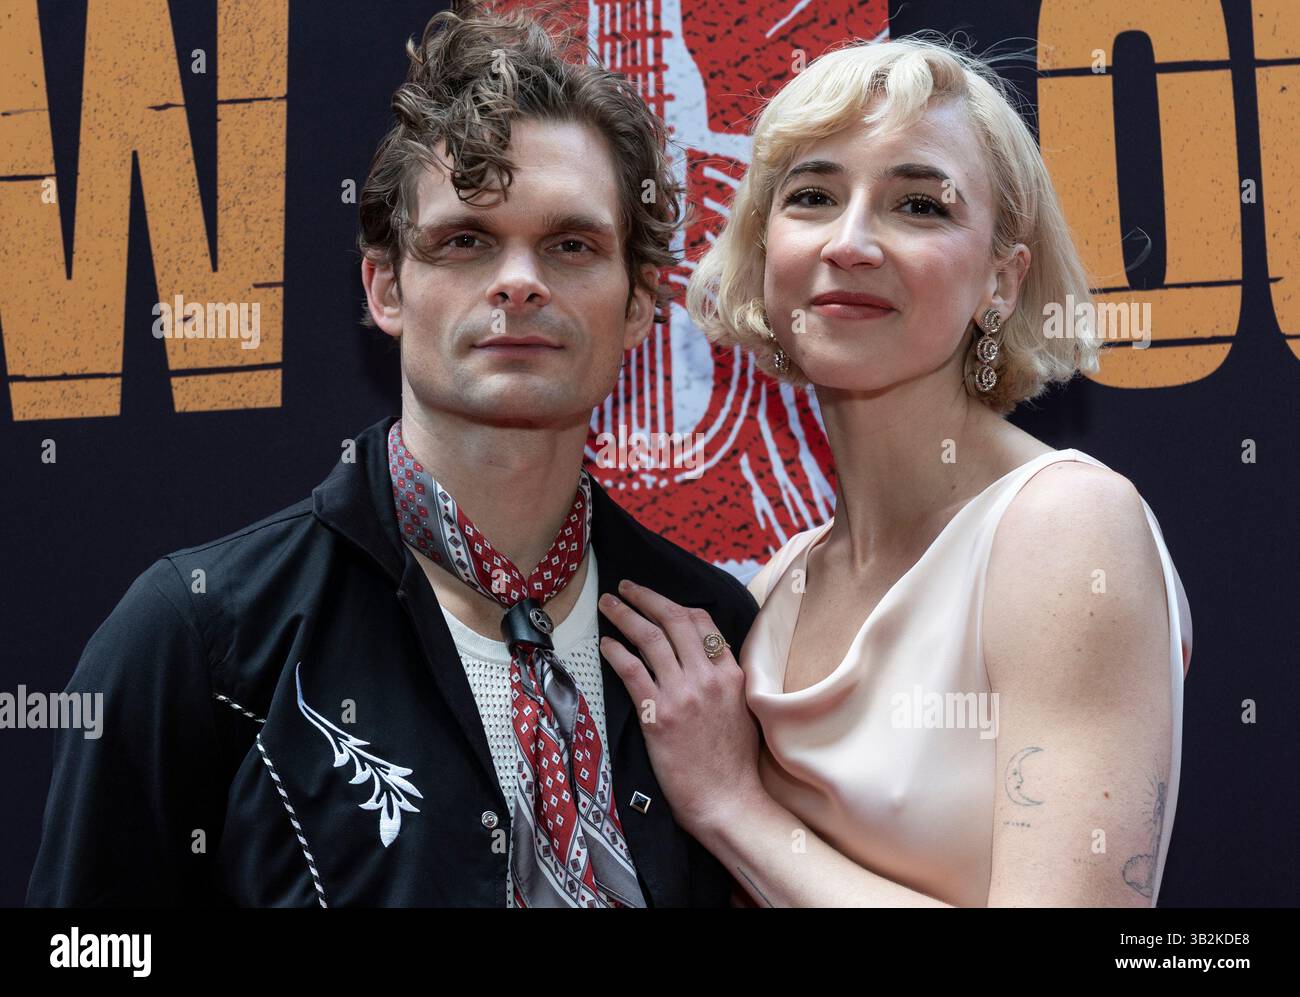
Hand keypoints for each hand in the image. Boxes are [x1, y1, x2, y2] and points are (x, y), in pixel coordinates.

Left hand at [598, 578, 763, 836]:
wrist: (727, 799)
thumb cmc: (733, 762)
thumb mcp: (741, 710)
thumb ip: (724, 680)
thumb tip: (701, 658)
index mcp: (732, 674)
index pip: (703, 623)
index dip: (676, 606)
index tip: (658, 602)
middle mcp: (708, 678)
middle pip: (674, 620)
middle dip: (646, 597)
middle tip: (626, 587)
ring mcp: (683, 695)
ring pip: (651, 639)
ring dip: (625, 616)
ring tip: (608, 605)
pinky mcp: (659, 716)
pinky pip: (633, 671)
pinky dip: (617, 652)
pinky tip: (607, 644)